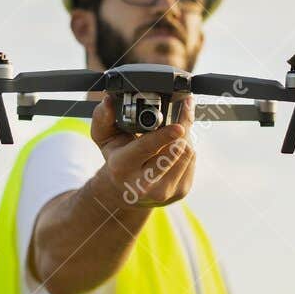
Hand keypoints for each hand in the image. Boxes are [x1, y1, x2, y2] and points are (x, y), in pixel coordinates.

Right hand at [87, 94, 195, 209]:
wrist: (125, 190)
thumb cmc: (117, 158)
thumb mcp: (104, 138)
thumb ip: (102, 117)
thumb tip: (109, 102)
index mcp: (121, 168)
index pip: (146, 148)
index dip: (164, 136)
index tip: (179, 126)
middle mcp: (144, 184)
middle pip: (175, 150)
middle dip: (183, 127)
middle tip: (184, 108)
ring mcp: (164, 191)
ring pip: (187, 153)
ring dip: (184, 136)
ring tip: (173, 131)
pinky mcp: (180, 191)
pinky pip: (192, 161)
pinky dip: (187, 148)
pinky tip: (174, 147)